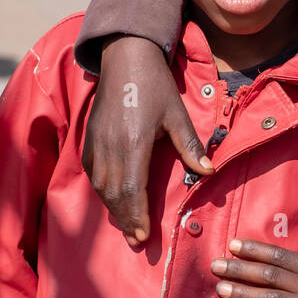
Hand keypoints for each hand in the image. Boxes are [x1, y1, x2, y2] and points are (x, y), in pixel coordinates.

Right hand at [81, 36, 212, 247]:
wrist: (125, 58)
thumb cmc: (155, 85)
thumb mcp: (177, 114)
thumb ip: (190, 145)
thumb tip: (208, 171)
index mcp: (134, 143)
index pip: (131, 189)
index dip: (137, 214)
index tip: (143, 234)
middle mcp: (111, 146)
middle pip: (114, 193)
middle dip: (125, 219)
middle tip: (136, 240)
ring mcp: (97, 142)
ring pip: (101, 185)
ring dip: (113, 209)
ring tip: (126, 226)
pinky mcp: (90, 137)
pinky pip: (93, 172)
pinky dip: (102, 190)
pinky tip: (112, 199)